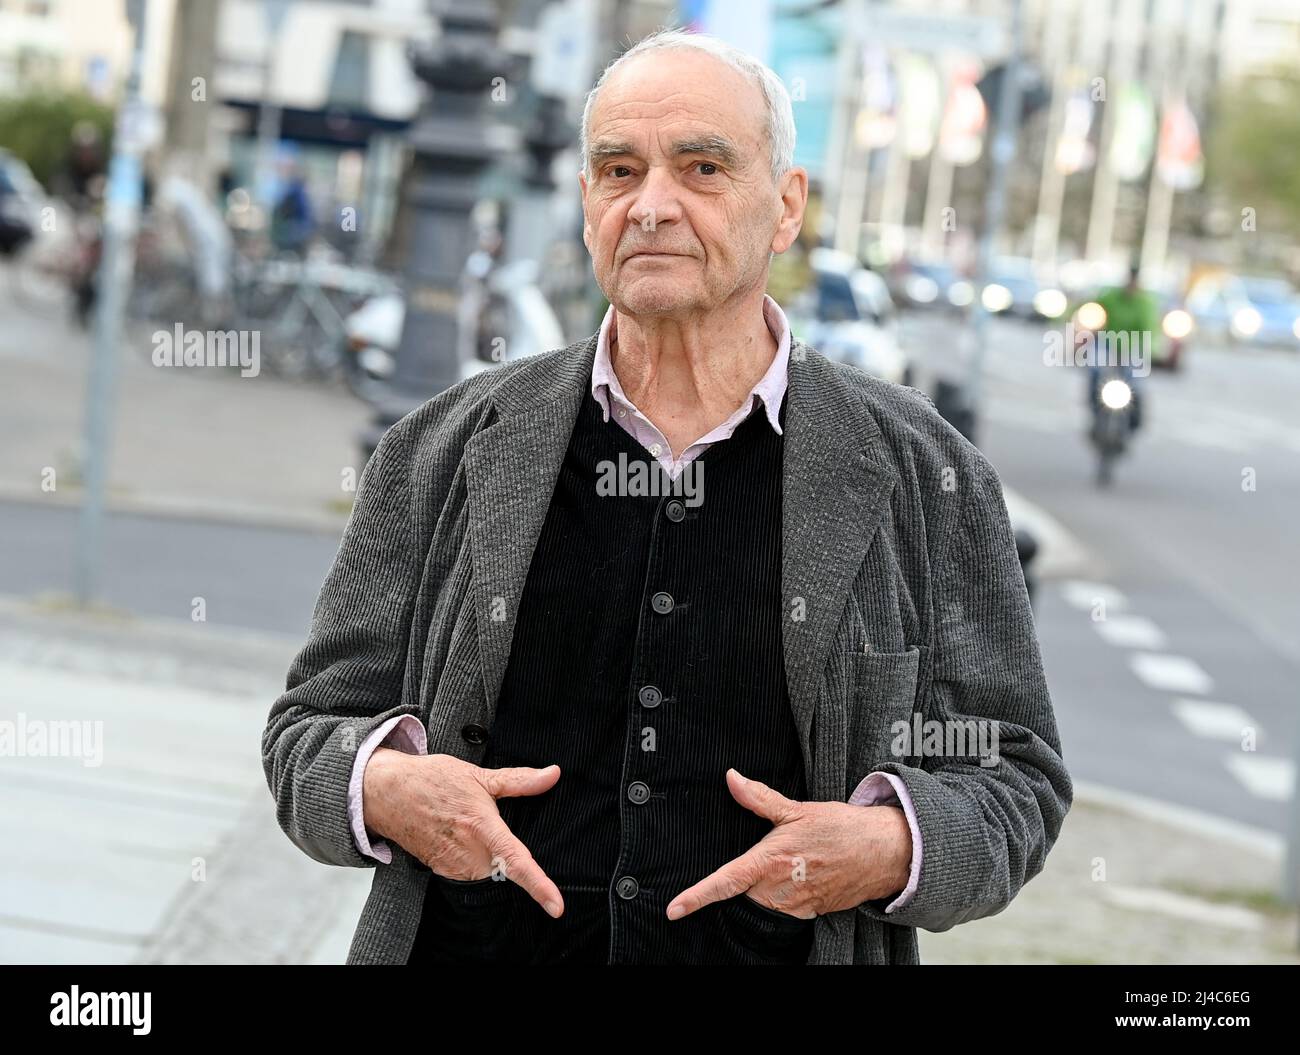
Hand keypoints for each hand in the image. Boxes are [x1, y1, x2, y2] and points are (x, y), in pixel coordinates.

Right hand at [362, 748, 564, 917]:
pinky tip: (458, 835)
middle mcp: (469, 852)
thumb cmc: (433, 780)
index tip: (556, 907)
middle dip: (504, 848)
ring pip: (489, 869)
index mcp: (482, 826)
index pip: (516, 862)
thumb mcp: (479, 775)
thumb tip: (552, 775)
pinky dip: (472, 856)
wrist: (389, 792)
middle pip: (505, 865)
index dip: (539, 886)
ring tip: (466, 823)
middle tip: (481, 819)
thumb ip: (519, 780)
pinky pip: (470, 871)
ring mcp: (454, 865)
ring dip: (488, 851)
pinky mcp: (443, 872)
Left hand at [666, 768, 910, 920]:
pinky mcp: (809, 914)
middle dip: (751, 871)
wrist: (883, 853)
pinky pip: (786, 906)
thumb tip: (731, 778)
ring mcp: (795, 906)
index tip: (674, 909)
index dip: (696, 897)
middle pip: (745, 888)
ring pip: (764, 898)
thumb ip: (759, 798)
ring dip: (771, 881)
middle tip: (778, 849)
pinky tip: (807, 872)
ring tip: (799, 858)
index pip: (724, 882)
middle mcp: (778, 890)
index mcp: (769, 861)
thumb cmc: (842, 829)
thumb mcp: (798, 809)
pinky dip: (789, 890)